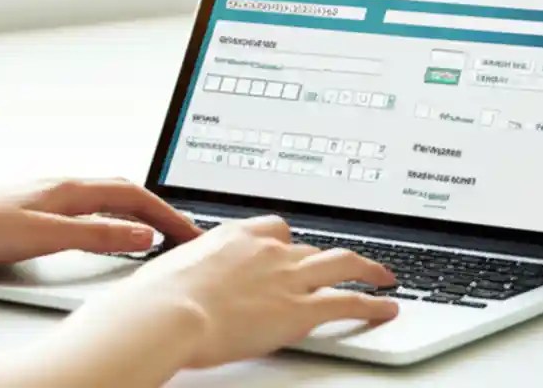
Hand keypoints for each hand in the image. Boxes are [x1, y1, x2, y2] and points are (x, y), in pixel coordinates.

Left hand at [0, 178, 202, 271]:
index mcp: (66, 187)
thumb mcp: (44, 236)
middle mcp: (56, 184)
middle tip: (182, 232)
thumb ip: (97, 235)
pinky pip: (81, 208)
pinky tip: (99, 233)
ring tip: (152, 232)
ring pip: (101, 198)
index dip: (167, 214)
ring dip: (132, 211)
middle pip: (121, 190)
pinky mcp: (25, 208)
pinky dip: (105, 218)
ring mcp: (40, 194)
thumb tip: (142, 233)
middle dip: (156, 209)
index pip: (132, 195)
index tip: (192, 233)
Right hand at [69, 215, 398, 368]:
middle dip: (329, 255)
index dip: (287, 242)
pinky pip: (348, 301)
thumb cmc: (155, 298)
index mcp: (233, 237)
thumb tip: (168, 283)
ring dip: (367, 269)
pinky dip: (373, 304)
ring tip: (383, 277)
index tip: (293, 248)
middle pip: (310, 246)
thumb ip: (182, 273)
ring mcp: (286, 277)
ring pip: (342, 263)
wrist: (166, 313)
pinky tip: (386, 306)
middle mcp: (266, 250)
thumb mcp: (167, 273)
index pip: (273, 230)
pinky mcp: (300, 308)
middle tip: (346, 262)